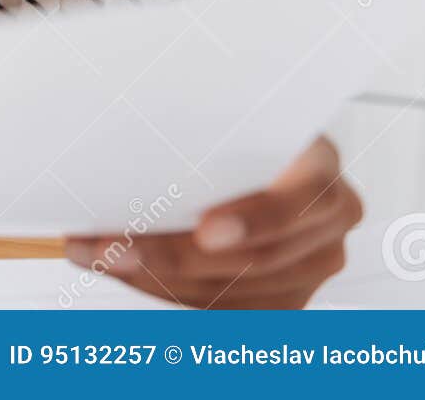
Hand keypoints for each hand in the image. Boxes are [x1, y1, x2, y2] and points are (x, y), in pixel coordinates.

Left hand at [64, 135, 362, 307]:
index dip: (255, 220)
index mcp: (321, 171)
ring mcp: (311, 269)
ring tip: (96, 255)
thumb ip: (203, 127)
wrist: (267, 151)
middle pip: (255, 260)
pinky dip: (164, 290)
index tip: (206, 231)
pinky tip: (123, 269)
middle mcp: (328, 227)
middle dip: (173, 256)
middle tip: (112, 247)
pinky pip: (222, 310)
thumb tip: (127, 129)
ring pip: (232, 293)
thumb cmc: (241, 128)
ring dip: (155, 278)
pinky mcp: (284, 300)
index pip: (301, 201)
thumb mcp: (232, 112)